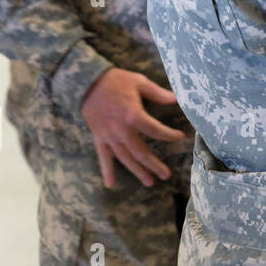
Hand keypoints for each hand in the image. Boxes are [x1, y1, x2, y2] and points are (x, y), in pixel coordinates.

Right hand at [80, 67, 185, 187]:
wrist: (86, 82)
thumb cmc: (115, 81)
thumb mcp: (139, 82)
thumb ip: (158, 93)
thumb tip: (176, 99)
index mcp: (133, 115)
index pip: (155, 130)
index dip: (169, 135)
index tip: (180, 137)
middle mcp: (121, 130)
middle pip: (140, 151)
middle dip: (154, 164)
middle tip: (166, 175)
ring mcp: (109, 136)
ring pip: (125, 158)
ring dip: (137, 171)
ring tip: (149, 182)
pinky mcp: (99, 137)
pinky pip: (103, 157)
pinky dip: (106, 170)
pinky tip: (110, 184)